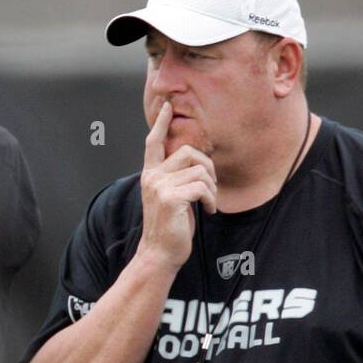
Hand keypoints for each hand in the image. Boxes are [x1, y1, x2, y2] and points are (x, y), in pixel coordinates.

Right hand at [137, 100, 217, 270]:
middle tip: (212, 187)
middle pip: (189, 152)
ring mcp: (160, 187)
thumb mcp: (170, 198)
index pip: (153, 142)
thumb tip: (197, 164)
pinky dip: (211, 199)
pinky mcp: (171, 198)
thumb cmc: (169, 229)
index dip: (161, 123)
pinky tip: (209, 210)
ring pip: (199, 170)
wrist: (159, 255)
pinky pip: (202, 187)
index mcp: (150, 175)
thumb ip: (175, 179)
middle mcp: (152, 177)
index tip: (167, 107)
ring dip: (212, 187)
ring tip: (209, 202)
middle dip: (208, 167)